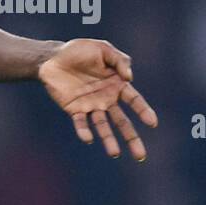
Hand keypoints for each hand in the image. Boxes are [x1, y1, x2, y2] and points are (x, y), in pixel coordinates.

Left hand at [37, 39, 157, 159]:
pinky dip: (84, 131)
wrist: (52, 57)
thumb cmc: (79, 51)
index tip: (153, 123)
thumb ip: (119, 60)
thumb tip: (129, 78)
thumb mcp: (103, 49)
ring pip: (103, 126)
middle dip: (131, 137)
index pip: (134, 101)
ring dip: (108, 140)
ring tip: (115, 154)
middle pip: (122, 121)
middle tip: (140, 155)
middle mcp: (106, 99)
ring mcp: (90, 105)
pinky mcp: (74, 109)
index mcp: (117, 84)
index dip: (144, 111)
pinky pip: (80, 122)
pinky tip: (88, 139)